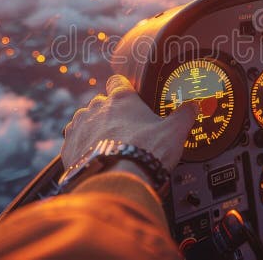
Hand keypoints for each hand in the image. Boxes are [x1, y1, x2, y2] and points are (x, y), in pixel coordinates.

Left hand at [61, 74, 199, 171]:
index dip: (124, 88)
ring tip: (109, 148)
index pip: (118, 82)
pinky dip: (82, 149)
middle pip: (101, 104)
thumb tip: (193, 107)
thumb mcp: (174, 132)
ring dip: (94, 130)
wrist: (117, 181)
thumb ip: (184, 115)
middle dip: (111, 115)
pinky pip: (73, 143)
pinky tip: (95, 160)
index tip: (129, 97)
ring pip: (85, 122)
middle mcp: (96, 108)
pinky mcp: (68, 148)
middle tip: (126, 132)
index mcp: (121, 99)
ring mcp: (79, 127)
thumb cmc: (146, 153)